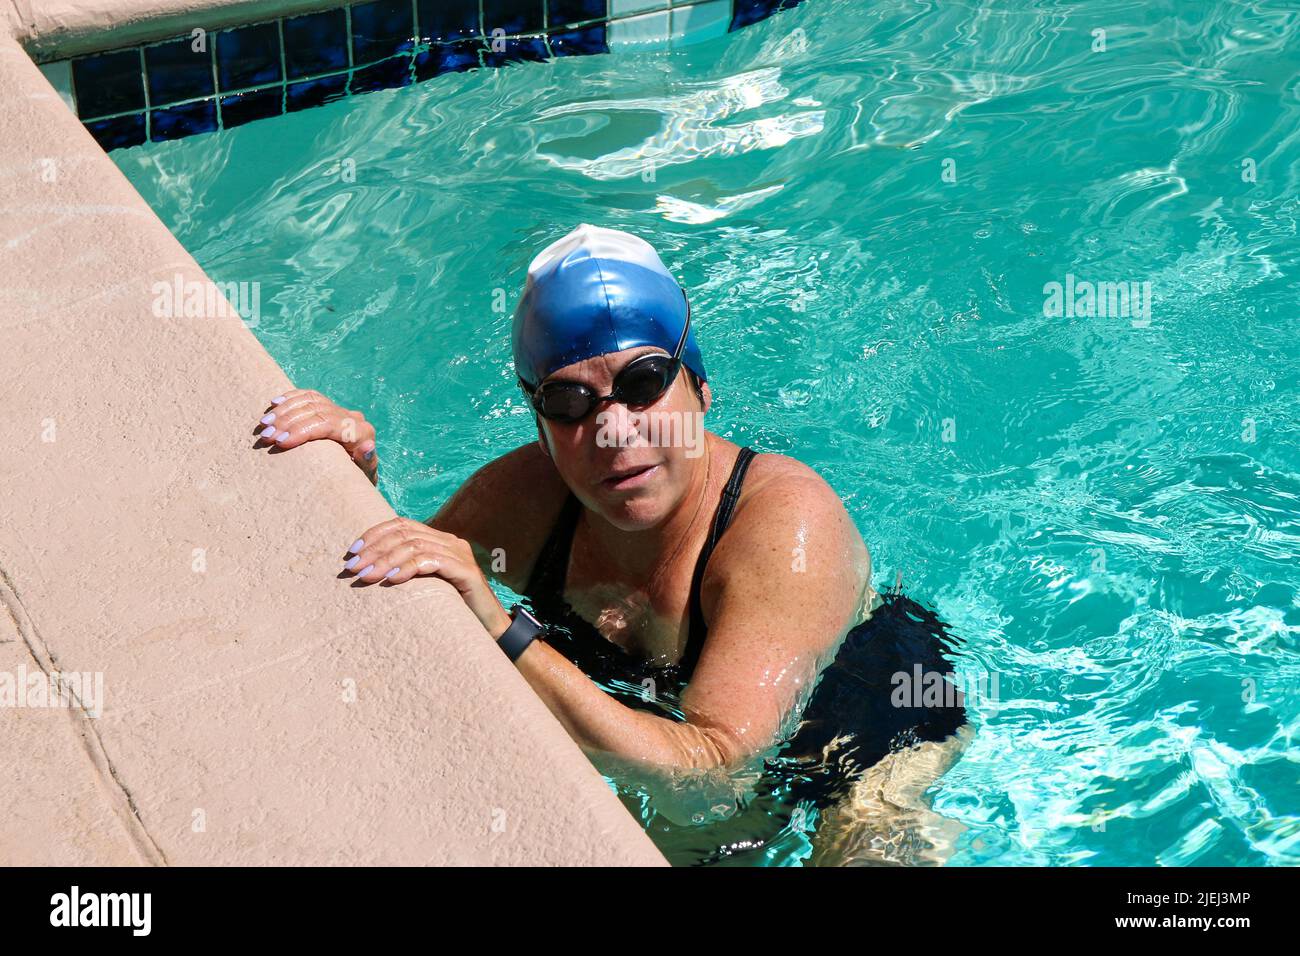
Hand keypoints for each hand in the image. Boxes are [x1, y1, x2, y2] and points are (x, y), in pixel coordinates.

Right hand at [254, 389, 377, 482]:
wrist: (360, 469)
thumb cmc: (359, 478)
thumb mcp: (364, 475)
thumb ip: (367, 462)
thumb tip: (367, 446)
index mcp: (361, 432)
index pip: (328, 424)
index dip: (303, 430)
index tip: (280, 442)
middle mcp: (352, 418)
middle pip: (316, 411)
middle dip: (288, 422)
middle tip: (266, 436)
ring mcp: (340, 410)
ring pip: (310, 401)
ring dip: (285, 411)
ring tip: (264, 424)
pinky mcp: (331, 407)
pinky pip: (309, 396)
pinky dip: (291, 398)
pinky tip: (274, 404)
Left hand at [342, 518, 513, 638]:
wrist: (489, 628)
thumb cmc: (453, 609)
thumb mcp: (426, 585)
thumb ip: (408, 572)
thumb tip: (368, 570)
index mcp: (440, 540)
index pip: (403, 524)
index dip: (375, 534)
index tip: (352, 552)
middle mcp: (451, 542)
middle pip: (405, 533)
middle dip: (375, 549)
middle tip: (353, 567)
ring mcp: (460, 555)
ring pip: (415, 546)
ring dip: (386, 560)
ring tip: (367, 576)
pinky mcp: (466, 571)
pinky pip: (432, 562)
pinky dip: (409, 568)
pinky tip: (391, 579)